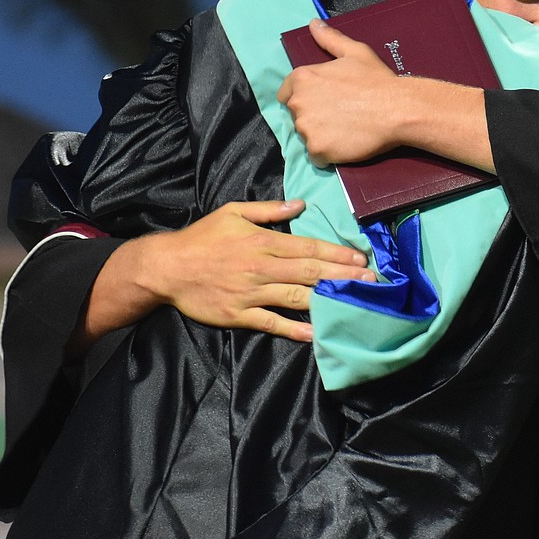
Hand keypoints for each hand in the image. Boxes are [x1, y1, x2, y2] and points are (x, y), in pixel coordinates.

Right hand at [78, 200, 374, 345]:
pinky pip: (272, 322)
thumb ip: (269, 210)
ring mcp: (251, 293)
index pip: (308, 247)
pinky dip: (295, 329)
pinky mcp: (239, 314)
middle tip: (372, 280)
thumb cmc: (201, 238)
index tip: (361, 258)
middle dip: (343, 276)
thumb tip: (300, 205)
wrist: (167, 267)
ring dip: (327, 299)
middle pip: (310, 272)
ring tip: (354, 302)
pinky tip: (316, 333)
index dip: (337, 254)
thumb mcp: (233, 212)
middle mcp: (262, 267)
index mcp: (263, 241)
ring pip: (296, 296)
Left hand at [278, 18, 410, 165]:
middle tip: (340, 115)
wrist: (397, 109)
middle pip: (297, 116)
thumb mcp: (354, 52)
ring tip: (345, 130)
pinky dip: (327, 154)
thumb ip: (329, 39)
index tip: (323, 103)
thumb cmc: (377, 80)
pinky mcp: (317, 149)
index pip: (286, 94)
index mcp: (302, 78)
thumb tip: (313, 23)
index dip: (305, 99)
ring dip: (320, 136)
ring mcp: (306, 128)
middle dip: (313, 117)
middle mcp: (298, 103)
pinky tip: (345, 144)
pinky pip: (316, 156)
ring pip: (306, 136)